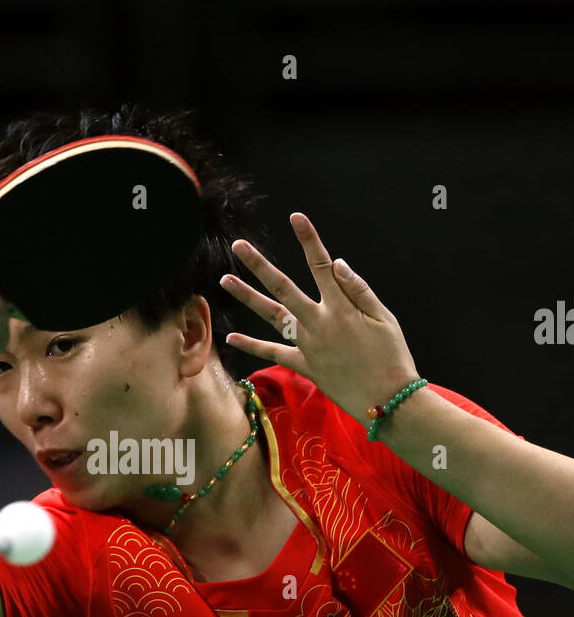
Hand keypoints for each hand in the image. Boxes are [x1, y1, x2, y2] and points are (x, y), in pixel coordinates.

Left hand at [220, 213, 420, 424]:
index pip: (321, 265)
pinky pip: (273, 353)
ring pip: (271, 316)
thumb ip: (358, 289)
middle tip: (239, 246)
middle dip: (260, 265)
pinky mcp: (304, 365)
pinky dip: (252, 345)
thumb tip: (337, 263)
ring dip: (247, 296)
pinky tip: (231, 337)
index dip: (309, 240)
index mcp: (342, 307)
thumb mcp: (384, 318)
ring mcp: (308, 345)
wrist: (387, 399)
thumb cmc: (392, 356)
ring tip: (225, 280)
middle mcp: (319, 323)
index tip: (296, 217)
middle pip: (283, 287)